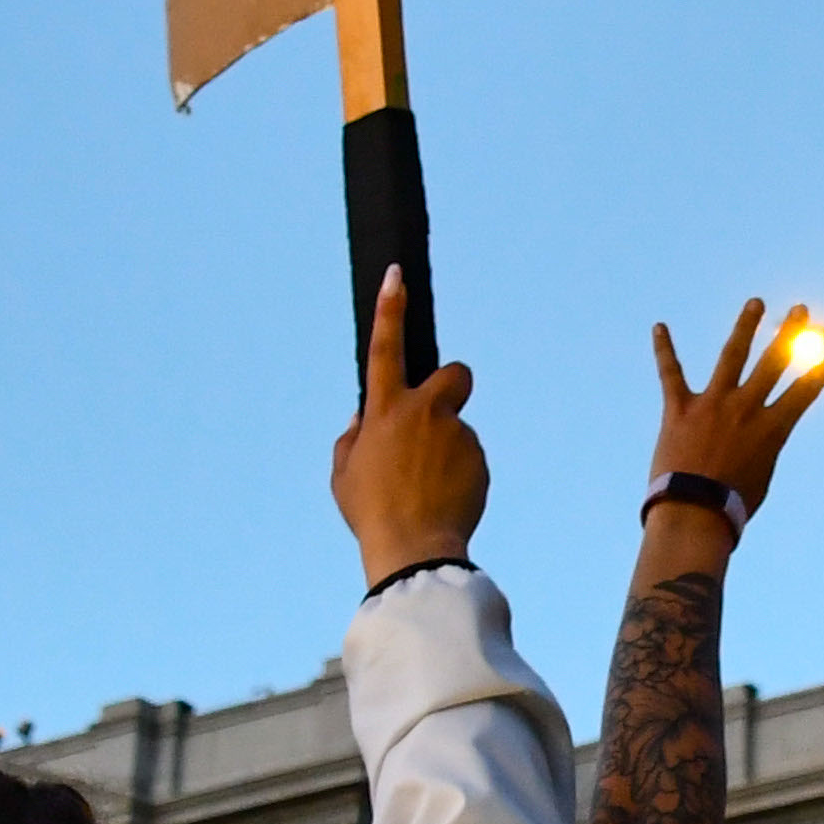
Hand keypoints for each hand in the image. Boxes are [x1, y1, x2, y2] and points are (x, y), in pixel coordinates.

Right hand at [331, 267, 489, 583]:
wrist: (415, 549)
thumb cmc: (372, 513)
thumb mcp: (344, 476)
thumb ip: (352, 440)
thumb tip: (364, 420)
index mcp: (385, 411)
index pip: (386, 348)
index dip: (390, 309)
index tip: (396, 275)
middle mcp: (425, 414)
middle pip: (455, 375)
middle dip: (451, 385)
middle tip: (438, 416)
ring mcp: (457, 435)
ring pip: (456, 430)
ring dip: (444, 450)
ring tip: (425, 490)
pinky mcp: (479, 460)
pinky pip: (468, 460)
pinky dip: (457, 475)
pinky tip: (442, 501)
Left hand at [642, 297, 823, 513]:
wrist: (693, 512)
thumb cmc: (730, 508)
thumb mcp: (761, 479)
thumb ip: (761, 452)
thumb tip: (756, 443)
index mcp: (772, 429)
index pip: (803, 392)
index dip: (817, 373)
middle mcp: (745, 408)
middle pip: (774, 362)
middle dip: (789, 333)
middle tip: (799, 310)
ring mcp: (712, 404)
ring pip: (732, 355)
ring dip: (746, 326)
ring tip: (755, 304)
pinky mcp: (680, 409)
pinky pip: (671, 373)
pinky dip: (664, 350)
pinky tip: (658, 327)